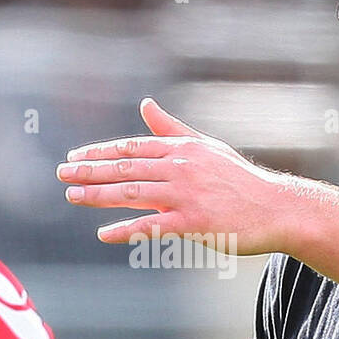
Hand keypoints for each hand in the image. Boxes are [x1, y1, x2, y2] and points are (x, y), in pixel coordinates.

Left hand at [58, 98, 297, 254]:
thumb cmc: (240, 181)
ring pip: (133, 192)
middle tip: (61, 174)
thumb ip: (172, 129)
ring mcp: (187, 195)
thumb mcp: (207, 147)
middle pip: (127, 166)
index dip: (100, 152)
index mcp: (182, 149)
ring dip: (99, 194)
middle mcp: (181, 167)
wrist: (277, 209)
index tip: (74, 158)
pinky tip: (103, 234)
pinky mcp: (194, 223)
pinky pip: (152, 226)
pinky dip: (126, 229)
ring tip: (72, 197)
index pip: (132, 147)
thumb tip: (145, 104)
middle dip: (90, 171)